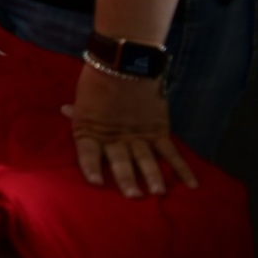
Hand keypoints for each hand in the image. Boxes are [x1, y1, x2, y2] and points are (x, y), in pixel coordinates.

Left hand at [66, 65, 198, 198]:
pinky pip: (171, 152)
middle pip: (120, 159)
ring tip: (157, 192)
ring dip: (153, 176)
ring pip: (147, 158)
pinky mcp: (159, 130)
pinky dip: (182, 168)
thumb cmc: (98, 79)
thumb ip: (80, 111)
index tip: (95, 182)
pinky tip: (192, 185)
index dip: (91, 167)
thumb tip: (65, 111)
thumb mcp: (84, 97)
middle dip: (126, 178)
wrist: (124, 62)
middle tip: (132, 195)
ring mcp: (139, 134)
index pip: (88, 152)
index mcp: (92, 129)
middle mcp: (115, 136)